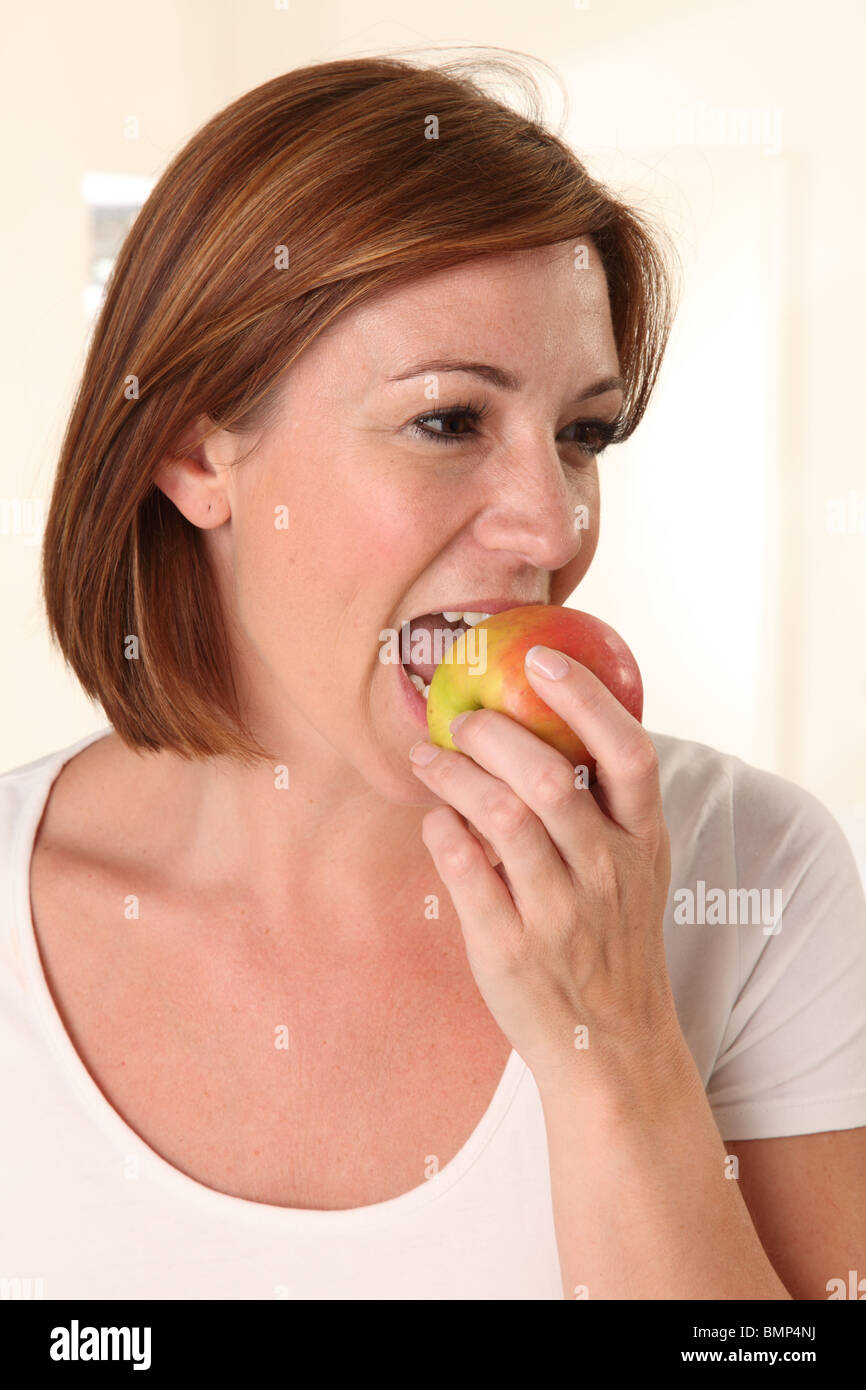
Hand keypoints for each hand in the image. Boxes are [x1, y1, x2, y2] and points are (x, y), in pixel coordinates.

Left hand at [409, 646, 680, 1093]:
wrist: (612, 1047)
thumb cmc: (614, 942)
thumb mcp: (635, 871)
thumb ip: (604, 808)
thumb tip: (539, 724)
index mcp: (643, 843)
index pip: (629, 754)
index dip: (586, 699)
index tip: (541, 660)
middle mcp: (607, 874)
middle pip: (552, 777)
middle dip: (496, 734)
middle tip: (464, 720)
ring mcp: (559, 915)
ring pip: (501, 818)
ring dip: (454, 775)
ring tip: (429, 759)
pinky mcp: (510, 949)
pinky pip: (464, 872)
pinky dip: (441, 833)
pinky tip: (434, 821)